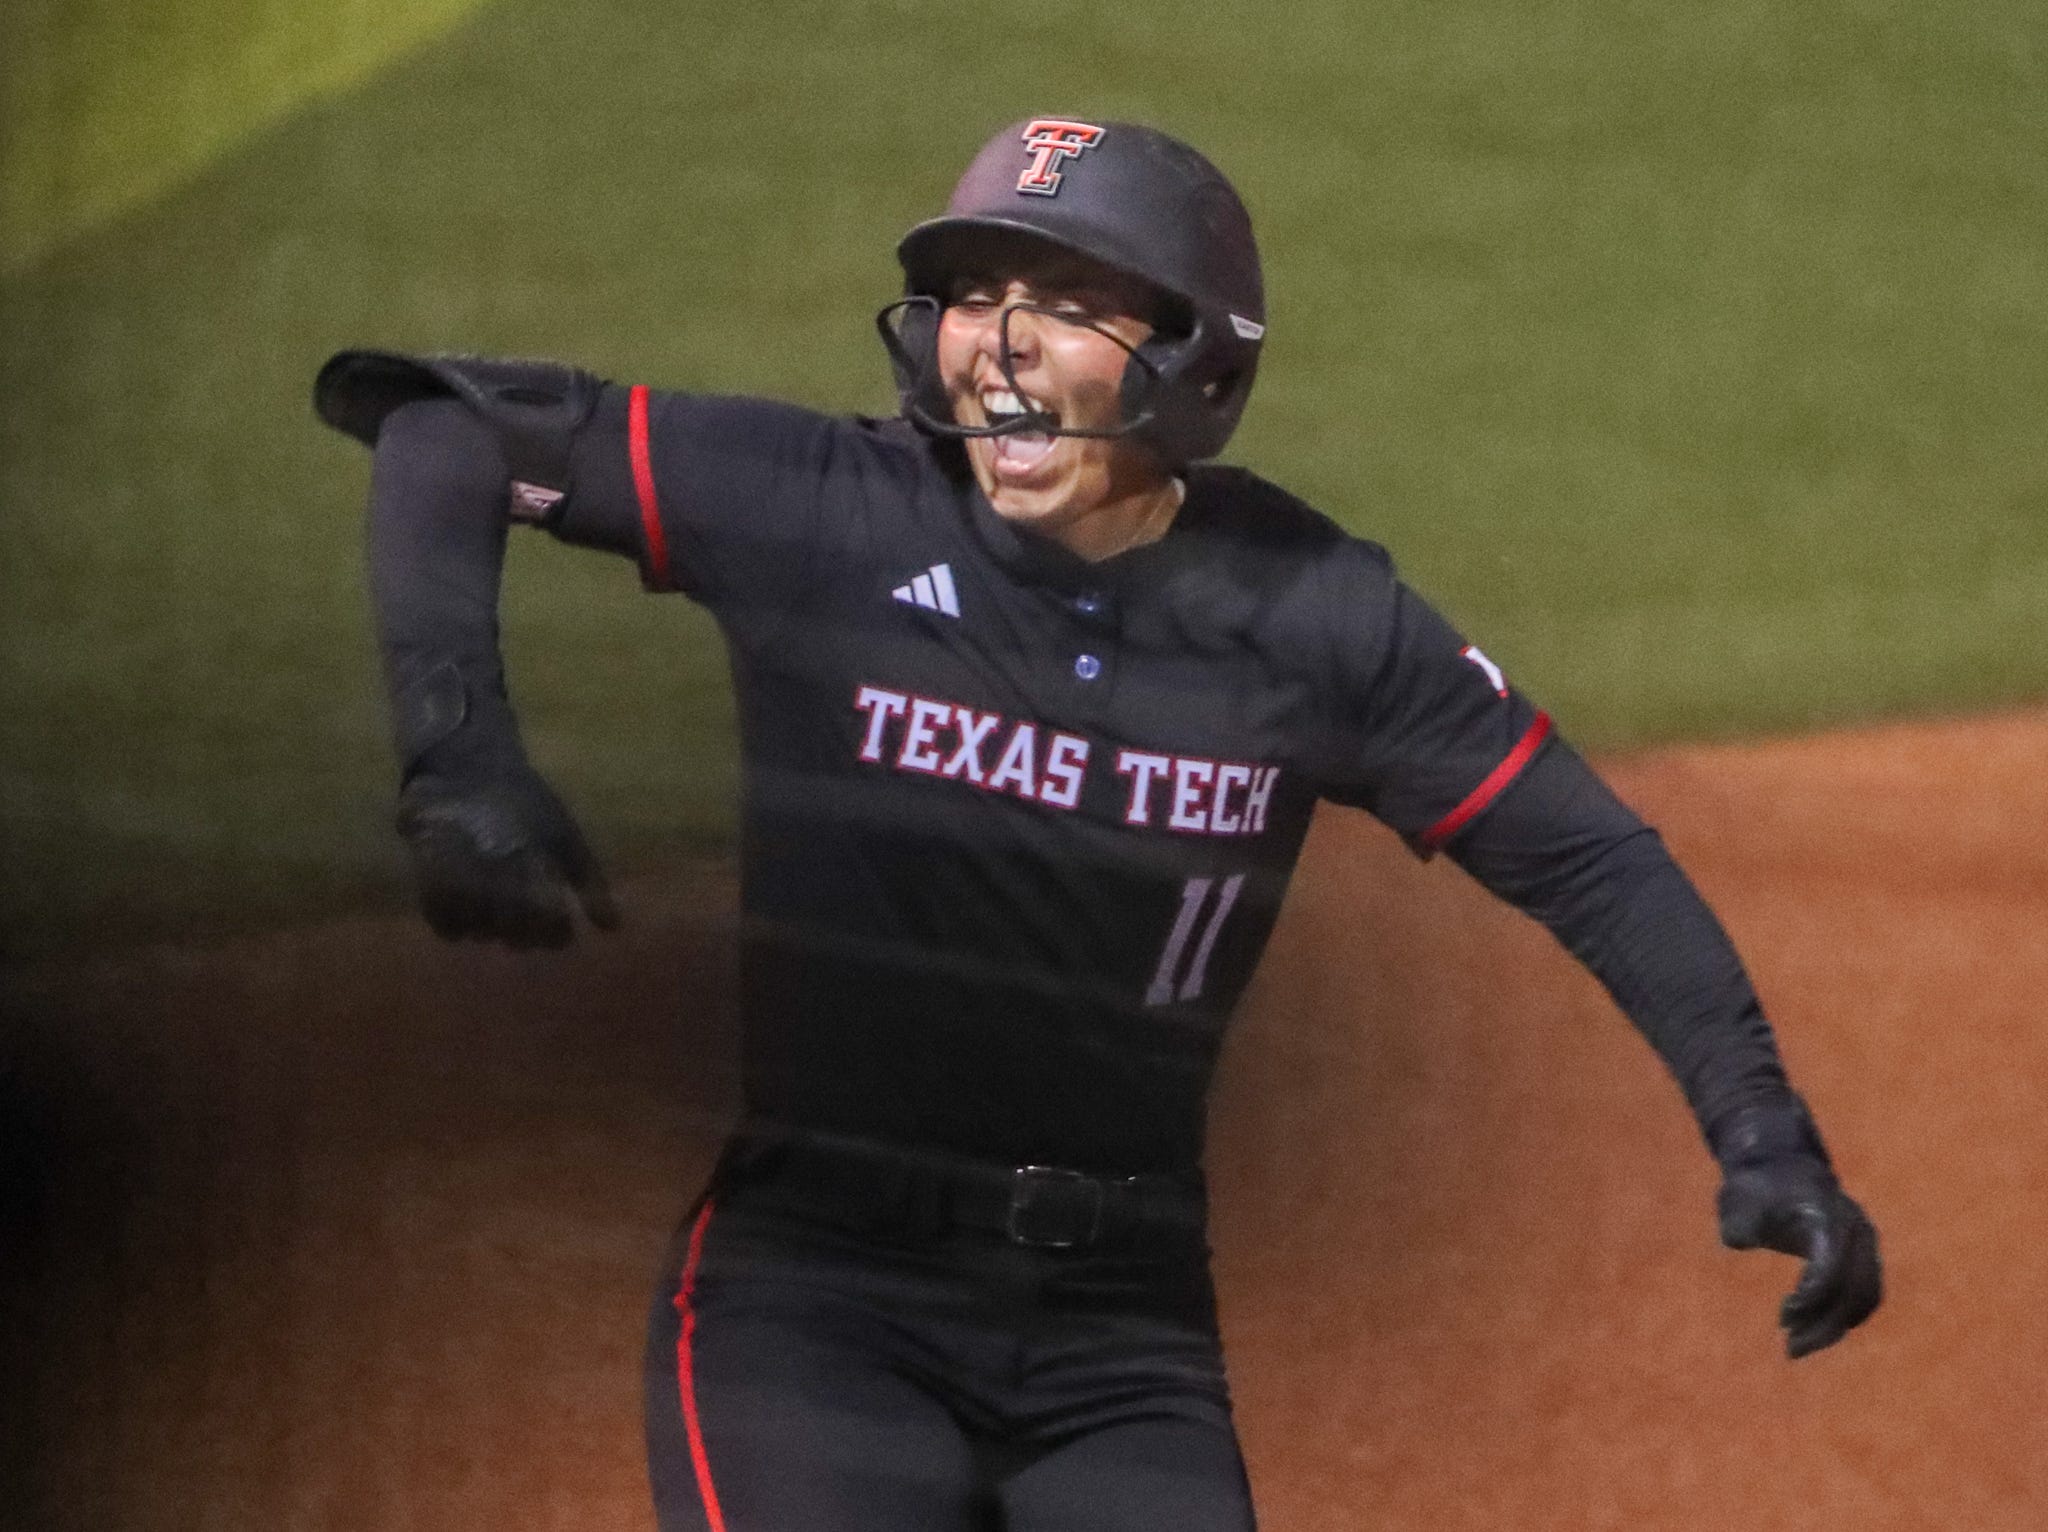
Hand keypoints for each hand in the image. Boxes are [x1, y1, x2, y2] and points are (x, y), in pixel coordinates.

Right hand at [397, 763, 620, 947]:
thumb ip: (590, 883)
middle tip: (527, 918)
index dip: (557, 933)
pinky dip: (460, 926)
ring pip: (482, 935)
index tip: (560, 926)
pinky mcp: (428, 881)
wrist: (465, 767)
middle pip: (515, 936)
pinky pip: (447, 927)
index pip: (551, 927)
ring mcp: (460, 880)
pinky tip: (470, 910)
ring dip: (494, 930)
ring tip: (498, 910)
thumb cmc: (525, 803)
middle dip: (527, 934)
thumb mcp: (566, 835)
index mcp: (535, 865)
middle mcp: (497, 877)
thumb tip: (612, 927)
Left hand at [1717, 1153, 1881, 1358]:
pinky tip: (1816, 1332)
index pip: (1832, 1267)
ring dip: (1836, 1326)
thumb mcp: (1736, 1203)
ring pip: (1866, 1296)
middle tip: (1790, 1348)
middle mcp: (1856, 1228)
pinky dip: (1846, 1315)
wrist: (1779, 1164)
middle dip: (1824, 1324)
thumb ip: (1740, 1226)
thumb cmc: (1754, 1188)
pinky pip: (1867, 1292)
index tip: (1783, 1317)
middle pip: (1855, 1289)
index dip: (1812, 1298)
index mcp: (1827, 1215)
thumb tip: (1740, 1240)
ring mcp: (1866, 1240)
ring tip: (1798, 1346)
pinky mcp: (1866, 1253)